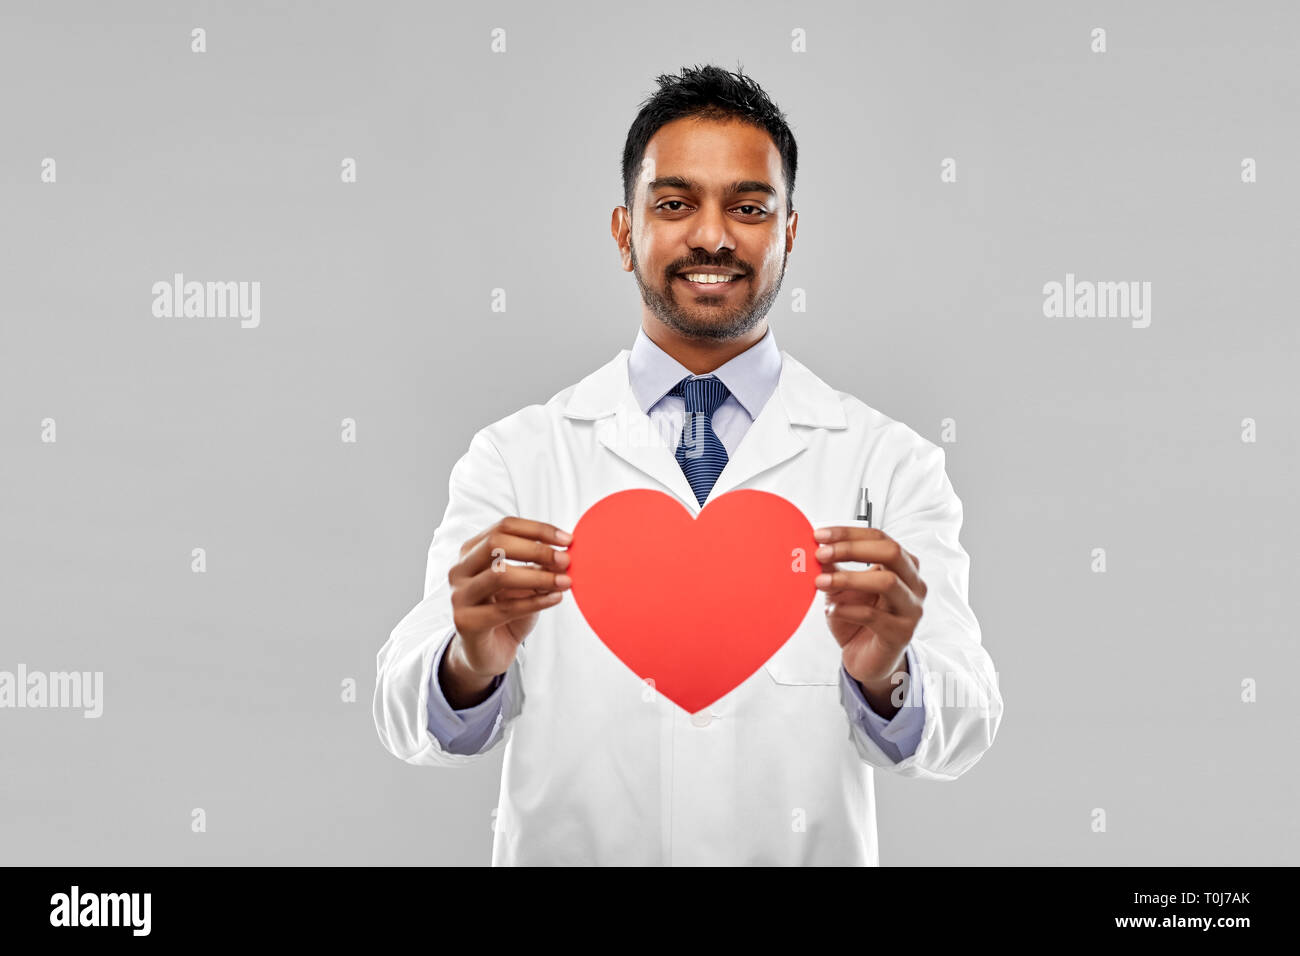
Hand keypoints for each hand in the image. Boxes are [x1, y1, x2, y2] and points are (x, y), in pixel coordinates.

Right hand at [443, 517, 571, 706]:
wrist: (487, 652)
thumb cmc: (506, 611)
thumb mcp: (526, 583)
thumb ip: (539, 566)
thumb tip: (565, 552)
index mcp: (471, 551)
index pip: (504, 526)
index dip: (538, 529)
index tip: (568, 539)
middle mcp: (460, 569)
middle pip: (496, 543)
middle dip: (536, 549)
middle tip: (566, 560)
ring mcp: (459, 596)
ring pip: (499, 575)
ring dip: (538, 577)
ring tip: (565, 582)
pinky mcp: (465, 622)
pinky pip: (505, 608)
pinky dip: (535, 602)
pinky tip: (556, 598)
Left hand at [813, 526, 926, 706]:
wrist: (866, 659)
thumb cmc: (858, 619)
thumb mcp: (842, 588)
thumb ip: (834, 566)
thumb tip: (817, 544)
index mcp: (902, 566)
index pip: (880, 538)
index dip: (848, 533)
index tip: (819, 535)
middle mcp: (913, 584)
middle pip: (891, 552)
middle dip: (852, 548)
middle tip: (820, 553)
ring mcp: (911, 609)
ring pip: (887, 582)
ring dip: (849, 578)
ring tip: (821, 582)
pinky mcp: (901, 634)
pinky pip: (874, 616)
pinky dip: (847, 610)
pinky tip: (831, 610)